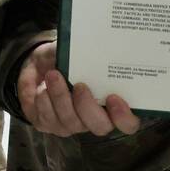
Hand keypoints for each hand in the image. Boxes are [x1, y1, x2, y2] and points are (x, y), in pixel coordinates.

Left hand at [16, 42, 140, 138]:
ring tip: (54, 75)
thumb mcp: (83, 51)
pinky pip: (48, 119)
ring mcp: (71, 125)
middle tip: (80, 85)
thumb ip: (94, 53)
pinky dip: (44, 100)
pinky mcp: (48, 125)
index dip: (124, 117)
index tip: (114, 97)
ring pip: (70, 122)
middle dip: (88, 107)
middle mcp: (93, 119)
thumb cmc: (69, 57)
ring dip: (61, 97)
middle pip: (100, 127)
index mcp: (110, 103)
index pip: (128, 123)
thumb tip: (102, 43)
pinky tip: (42, 86)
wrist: (41, 62)